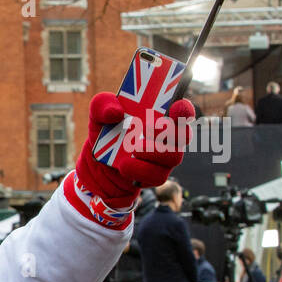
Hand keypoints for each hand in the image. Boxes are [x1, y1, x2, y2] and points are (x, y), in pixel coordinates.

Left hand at [75, 93, 194, 207]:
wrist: (97, 163)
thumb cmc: (106, 130)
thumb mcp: (98, 114)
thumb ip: (102, 105)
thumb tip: (115, 112)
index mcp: (160, 116)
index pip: (182, 110)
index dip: (184, 108)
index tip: (176, 107)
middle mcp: (168, 136)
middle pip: (184, 135)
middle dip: (170, 131)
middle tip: (147, 127)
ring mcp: (164, 158)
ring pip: (174, 157)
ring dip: (153, 152)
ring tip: (132, 149)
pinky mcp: (155, 176)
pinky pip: (157, 176)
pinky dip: (140, 170)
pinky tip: (124, 165)